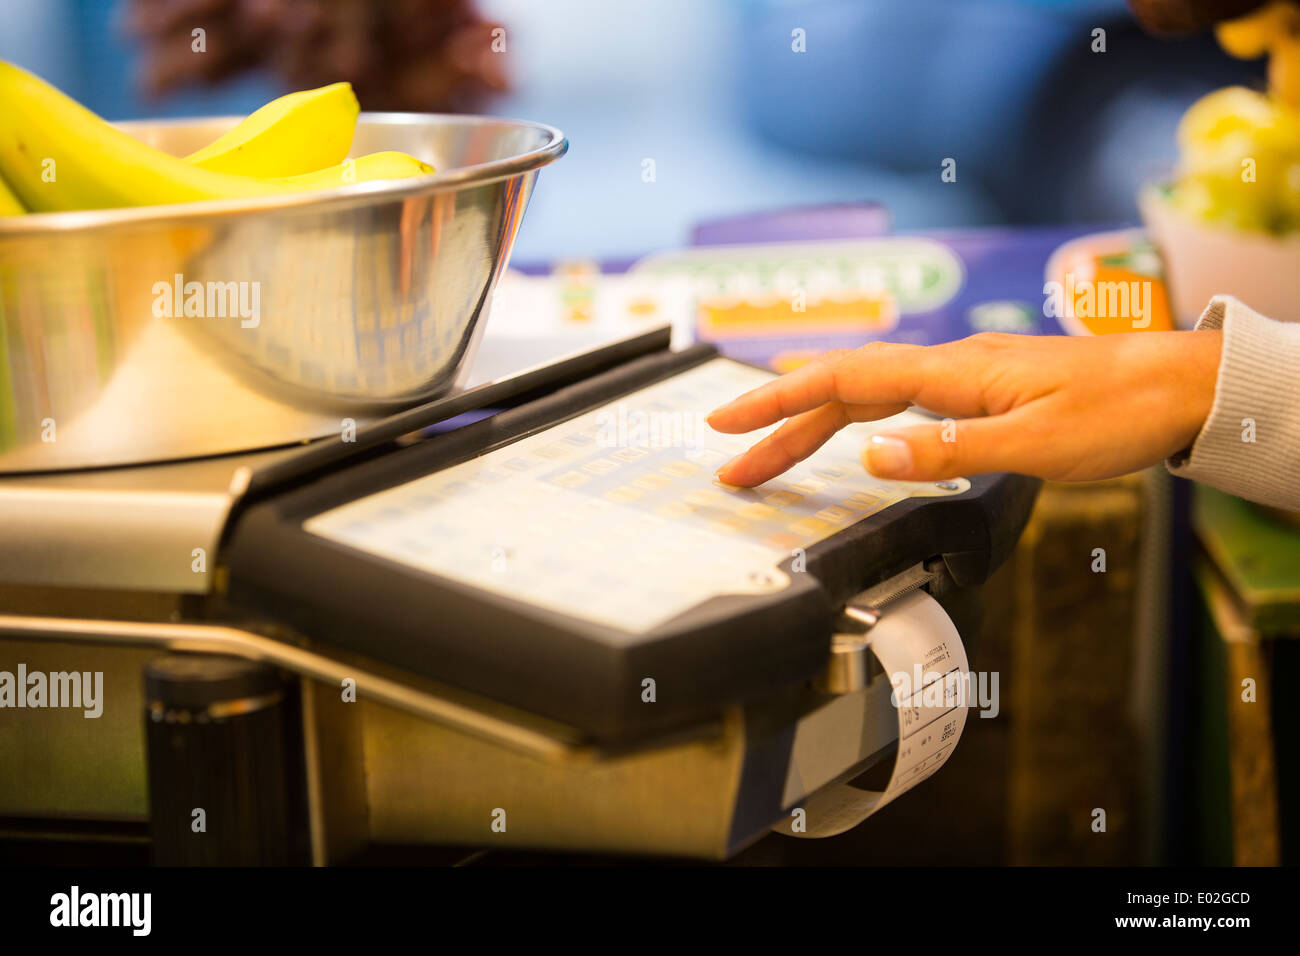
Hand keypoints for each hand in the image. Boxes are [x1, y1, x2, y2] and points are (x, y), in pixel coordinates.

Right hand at [708, 331, 1222, 485]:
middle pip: (841, 388)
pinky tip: (841, 422)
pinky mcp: (974, 391)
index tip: (730, 423)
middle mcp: (946, 366)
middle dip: (778, 421)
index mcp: (952, 373)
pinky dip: (850, 411)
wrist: (1180, 386)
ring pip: (864, 393)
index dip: (780, 402)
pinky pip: (892, 398)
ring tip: (764, 449)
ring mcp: (959, 376)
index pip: (845, 382)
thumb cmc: (1119, 411)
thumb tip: (871, 456)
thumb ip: (951, 450)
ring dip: (810, 422)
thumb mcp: (1038, 443)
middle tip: (729, 457)